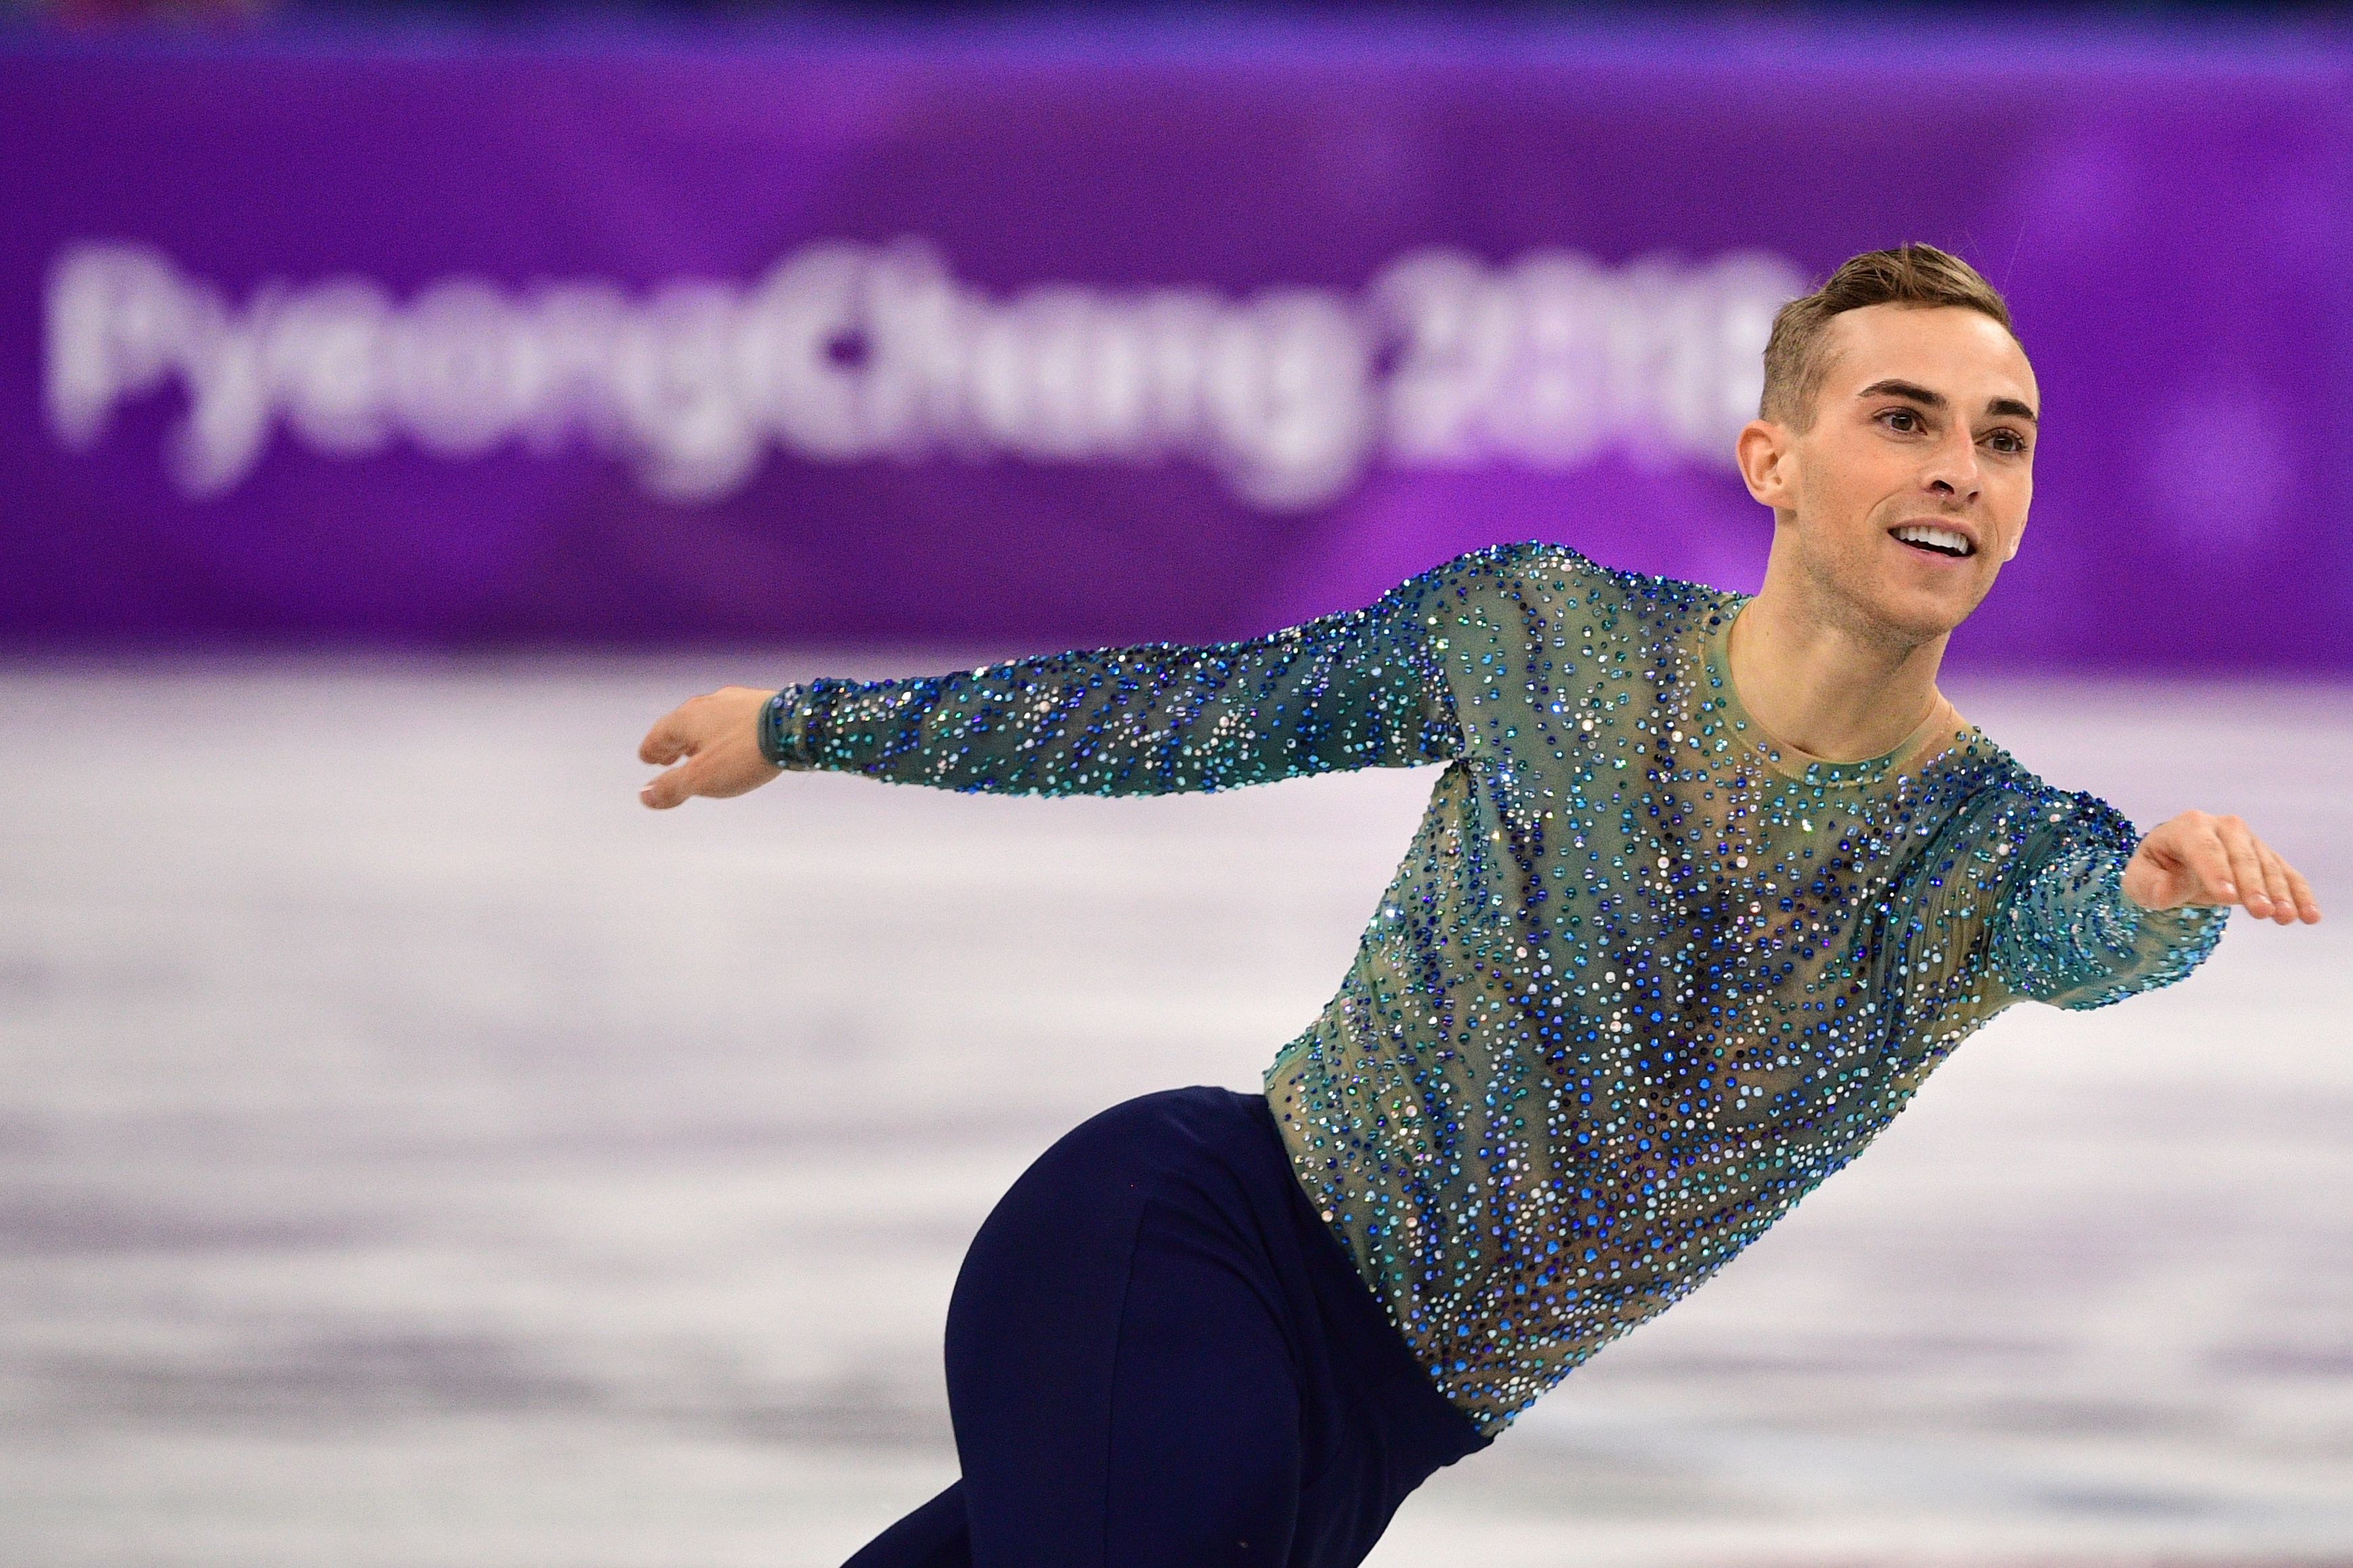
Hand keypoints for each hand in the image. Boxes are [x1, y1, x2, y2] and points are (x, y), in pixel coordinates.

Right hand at [638, 686, 783, 809]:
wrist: (793, 727)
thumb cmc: (742, 754)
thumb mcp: (701, 779)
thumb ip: (671, 787)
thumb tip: (644, 795)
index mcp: (685, 719)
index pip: (659, 735)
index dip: (651, 750)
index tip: (647, 759)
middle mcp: (706, 705)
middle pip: (682, 726)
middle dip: (673, 744)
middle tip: (667, 759)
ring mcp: (734, 701)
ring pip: (707, 721)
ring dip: (698, 738)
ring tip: (698, 753)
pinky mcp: (759, 704)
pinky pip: (730, 720)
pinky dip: (721, 733)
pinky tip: (732, 743)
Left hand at [2122, 811, 2320, 924]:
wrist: (2171, 866)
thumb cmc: (2154, 872)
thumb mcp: (2140, 881)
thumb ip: (2152, 886)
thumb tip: (2167, 892)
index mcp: (2188, 826)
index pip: (2203, 849)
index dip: (2216, 872)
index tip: (2227, 898)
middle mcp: (2222, 827)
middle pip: (2241, 856)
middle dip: (2253, 884)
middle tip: (2262, 912)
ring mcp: (2247, 840)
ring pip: (2267, 865)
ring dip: (2280, 892)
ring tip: (2287, 918)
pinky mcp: (2265, 857)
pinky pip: (2286, 874)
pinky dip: (2300, 894)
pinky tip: (2310, 916)